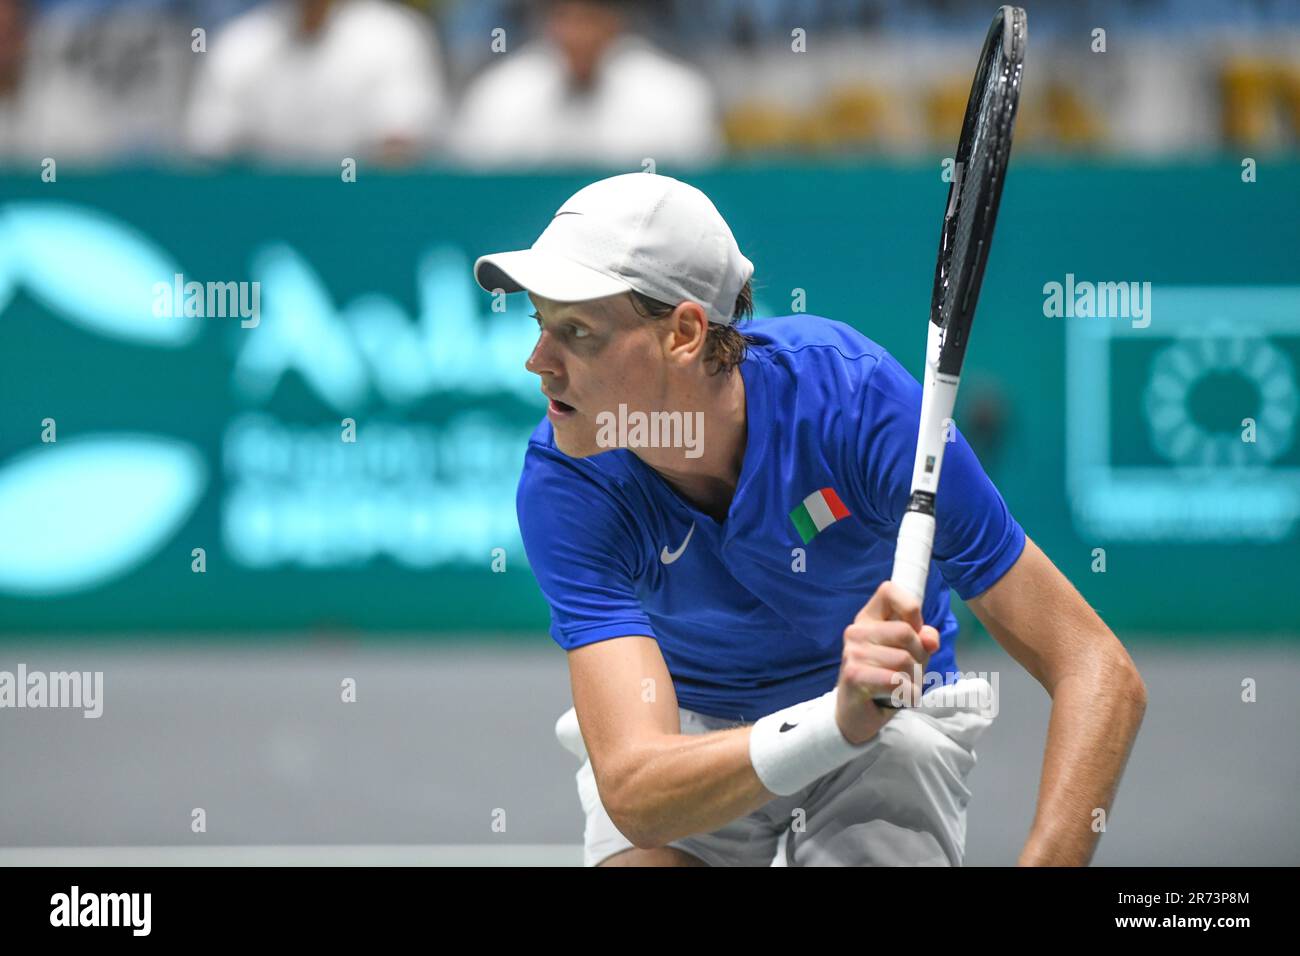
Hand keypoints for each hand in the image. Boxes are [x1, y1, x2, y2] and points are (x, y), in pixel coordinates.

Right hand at [835, 580, 940, 743]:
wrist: (857, 715)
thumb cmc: (885, 680)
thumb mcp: (910, 656)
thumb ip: (923, 641)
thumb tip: (930, 639)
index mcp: (869, 619)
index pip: (889, 590)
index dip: (910, 608)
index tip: (915, 630)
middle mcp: (856, 631)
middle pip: (906, 632)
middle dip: (919, 656)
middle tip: (910, 672)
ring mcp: (853, 653)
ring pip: (905, 659)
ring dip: (913, 680)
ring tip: (901, 687)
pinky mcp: (854, 675)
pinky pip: (897, 680)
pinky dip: (908, 694)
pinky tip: (899, 698)